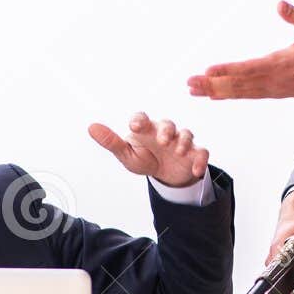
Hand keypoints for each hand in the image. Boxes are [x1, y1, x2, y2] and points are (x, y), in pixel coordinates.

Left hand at [88, 112, 209, 188]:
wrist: (165, 174)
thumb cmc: (144, 158)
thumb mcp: (126, 154)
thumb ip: (111, 142)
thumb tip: (91, 127)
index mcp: (146, 130)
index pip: (141, 119)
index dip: (139, 120)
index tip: (135, 127)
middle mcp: (164, 132)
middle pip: (167, 123)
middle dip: (166, 130)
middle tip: (162, 140)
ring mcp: (180, 142)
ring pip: (186, 134)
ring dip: (183, 141)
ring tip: (178, 151)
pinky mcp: (193, 154)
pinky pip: (201, 152)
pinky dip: (200, 160)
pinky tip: (195, 170)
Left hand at [187, 1, 293, 100]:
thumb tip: (279, 3)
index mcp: (282, 64)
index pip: (249, 68)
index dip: (228, 70)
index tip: (208, 71)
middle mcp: (274, 81)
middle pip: (239, 84)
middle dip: (212, 84)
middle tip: (189, 84)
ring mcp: (274, 89)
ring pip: (241, 92)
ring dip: (216, 91)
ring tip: (194, 90)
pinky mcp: (275, 93)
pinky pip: (248, 95)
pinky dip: (230, 94)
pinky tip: (214, 95)